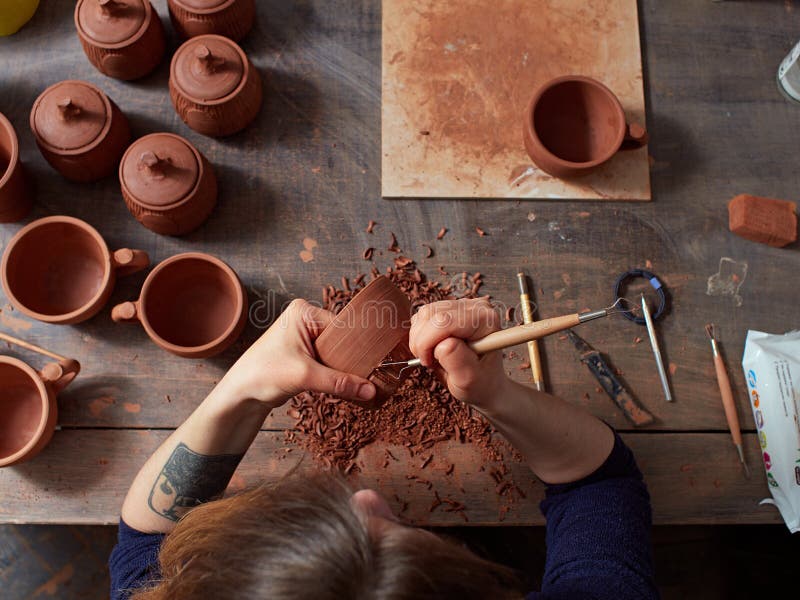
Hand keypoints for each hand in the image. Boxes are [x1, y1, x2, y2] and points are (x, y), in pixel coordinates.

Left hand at [217, 299, 376, 408]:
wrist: (241, 394)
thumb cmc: (263, 374)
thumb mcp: (305, 376)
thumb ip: (340, 382)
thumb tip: (370, 390)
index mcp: (304, 312)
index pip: (343, 326)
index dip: (360, 344)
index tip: (379, 359)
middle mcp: (306, 320)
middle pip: (342, 339)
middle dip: (353, 358)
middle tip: (374, 373)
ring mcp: (305, 337)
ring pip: (338, 352)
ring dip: (346, 368)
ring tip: (364, 381)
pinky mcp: (305, 354)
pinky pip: (330, 361)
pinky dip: (338, 373)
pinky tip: (350, 384)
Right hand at [409, 298, 507, 408]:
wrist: (485, 382)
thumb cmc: (480, 382)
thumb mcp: (468, 380)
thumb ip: (457, 361)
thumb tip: (443, 344)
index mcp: (486, 321)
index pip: (444, 321)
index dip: (428, 342)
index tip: (429, 362)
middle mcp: (476, 307)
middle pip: (430, 314)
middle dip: (422, 341)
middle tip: (430, 361)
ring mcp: (462, 306)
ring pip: (424, 313)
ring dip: (420, 338)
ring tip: (433, 356)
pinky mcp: (450, 308)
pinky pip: (422, 316)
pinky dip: (420, 334)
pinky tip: (432, 347)